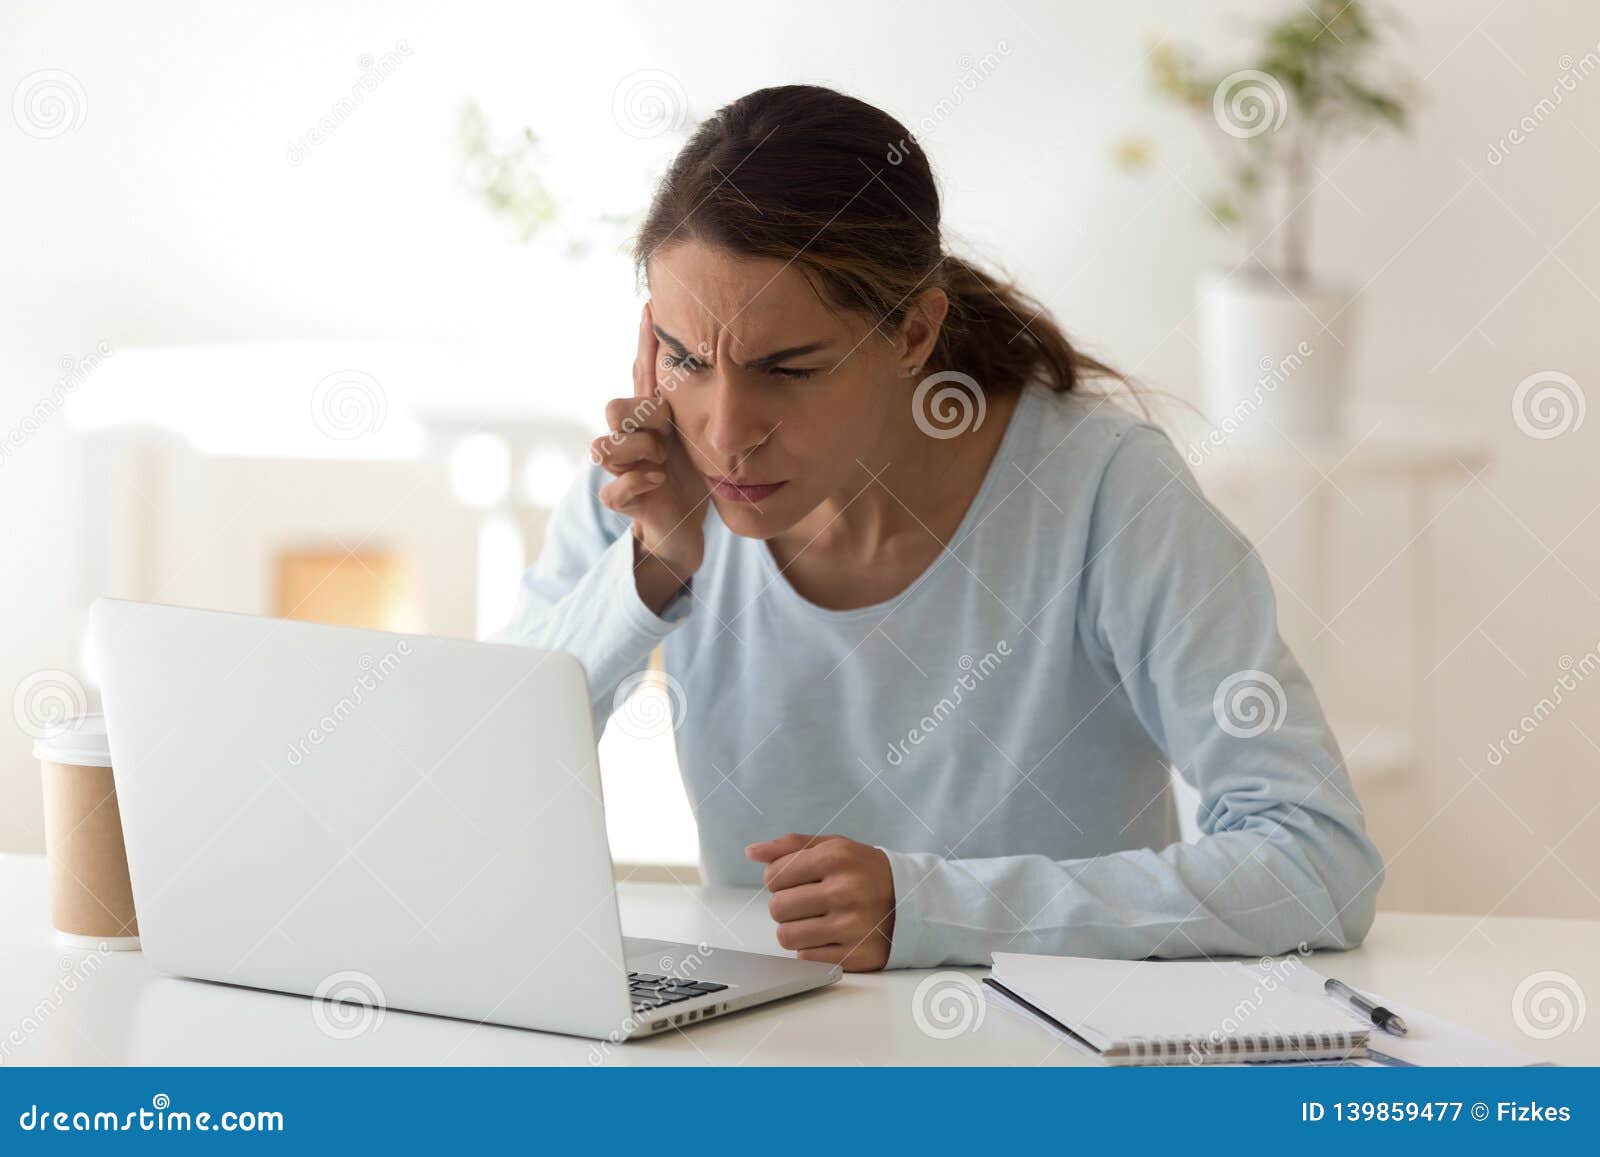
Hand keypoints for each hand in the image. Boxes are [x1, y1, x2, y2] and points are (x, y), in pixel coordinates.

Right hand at [592, 302, 709, 607]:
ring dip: (638, 451)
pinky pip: (613, 488)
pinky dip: (636, 484)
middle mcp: (631, 438)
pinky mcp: (623, 500)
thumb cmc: (690, 476)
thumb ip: (704, 408)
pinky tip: (658, 482)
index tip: (653, 306)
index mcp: (651, 417)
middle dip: (639, 417)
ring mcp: (623, 468)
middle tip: (665, 434)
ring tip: (663, 463)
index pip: (642, 373)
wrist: (682, 528)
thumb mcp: (701, 437)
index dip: (644, 342)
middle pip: (613, 408)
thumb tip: (734, 365)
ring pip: (604, 447)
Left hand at [746, 833, 895, 971]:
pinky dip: (811, 949)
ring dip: (794, 930)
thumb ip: (790, 846)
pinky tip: (829, 936)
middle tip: (807, 902)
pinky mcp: (857, 955)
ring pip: (787, 937)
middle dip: (786, 906)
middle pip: (777, 908)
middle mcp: (845, 890)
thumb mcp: (834, 846)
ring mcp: (852, 925)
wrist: (912, 900)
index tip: (797, 881)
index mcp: (836, 857)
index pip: (774, 876)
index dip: (778, 880)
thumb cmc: (864, 871)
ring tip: (814, 920)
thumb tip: (751, 852)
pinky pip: (806, 958)